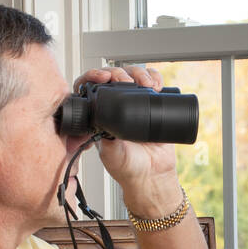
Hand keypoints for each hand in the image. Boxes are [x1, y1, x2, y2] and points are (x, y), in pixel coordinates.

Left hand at [69, 64, 183, 216]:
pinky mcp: (154, 104)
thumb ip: (106, 140)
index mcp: (100, 114)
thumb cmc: (128, 168)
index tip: (102, 77)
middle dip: (119, 73)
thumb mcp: (111, 154)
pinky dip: (155, 77)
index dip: (94, 76)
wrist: (153, 176)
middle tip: (125, 80)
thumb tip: (103, 124)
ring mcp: (136, 103)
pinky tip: (156, 84)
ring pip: (133, 75)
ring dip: (138, 73)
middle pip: (114, 76)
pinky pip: (154, 83)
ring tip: (145, 83)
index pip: (91, 87)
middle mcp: (116, 106)